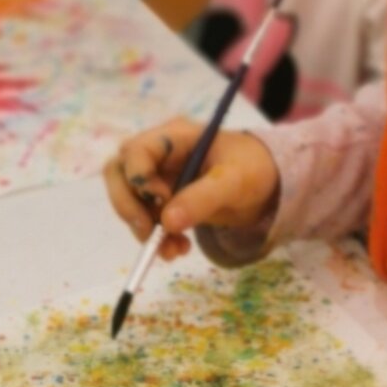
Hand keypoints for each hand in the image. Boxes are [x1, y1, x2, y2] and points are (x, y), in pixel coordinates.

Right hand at [103, 116, 279, 255]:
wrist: (267, 186)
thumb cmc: (253, 169)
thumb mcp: (234, 181)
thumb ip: (203, 198)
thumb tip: (167, 222)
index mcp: (174, 137)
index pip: (135, 151)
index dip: (139, 178)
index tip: (162, 200)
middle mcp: (159, 155)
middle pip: (119, 174)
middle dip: (128, 206)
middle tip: (148, 232)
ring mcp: (158, 179)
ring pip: (129, 202)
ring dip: (143, 230)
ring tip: (174, 249)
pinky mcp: (162, 202)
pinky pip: (145, 221)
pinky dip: (156, 239)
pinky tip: (179, 249)